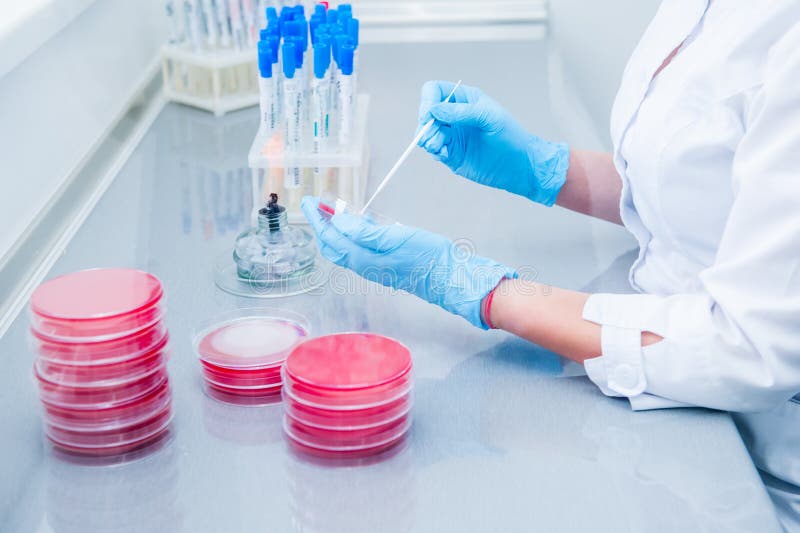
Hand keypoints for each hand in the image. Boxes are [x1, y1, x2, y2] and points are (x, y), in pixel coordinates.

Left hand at [302, 197, 515, 328]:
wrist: (450, 277)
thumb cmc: (427, 257)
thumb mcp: (395, 237)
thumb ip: (363, 232)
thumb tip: (338, 222)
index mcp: (362, 258)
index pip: (330, 237)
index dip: (317, 218)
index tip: (308, 201)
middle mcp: (364, 264)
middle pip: (333, 245)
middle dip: (322, 224)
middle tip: (316, 204)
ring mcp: (374, 265)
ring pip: (345, 246)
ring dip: (335, 227)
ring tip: (332, 209)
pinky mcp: (386, 263)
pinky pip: (359, 247)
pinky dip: (352, 233)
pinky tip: (357, 222)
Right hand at [417, 81, 569, 205]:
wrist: (519, 165)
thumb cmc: (510, 135)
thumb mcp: (489, 118)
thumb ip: (462, 112)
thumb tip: (434, 110)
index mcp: (463, 99)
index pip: (434, 91)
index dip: (428, 101)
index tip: (429, 115)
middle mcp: (453, 115)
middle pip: (426, 112)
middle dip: (424, 124)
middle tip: (432, 137)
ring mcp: (451, 135)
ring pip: (426, 132)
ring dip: (427, 139)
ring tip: (439, 148)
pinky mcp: (451, 154)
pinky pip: (433, 150)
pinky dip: (434, 152)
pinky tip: (446, 155)